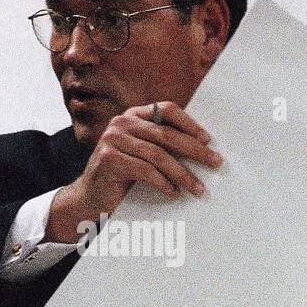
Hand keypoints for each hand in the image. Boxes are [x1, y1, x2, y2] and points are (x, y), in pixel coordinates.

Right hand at [47, 101, 222, 243]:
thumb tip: (202, 148)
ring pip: (158, 155)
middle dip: (195, 151)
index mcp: (133, 115)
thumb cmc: (123, 176)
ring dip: (182, 174)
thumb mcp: (144, 154)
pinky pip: (144, 170)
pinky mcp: (108, 159)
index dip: (189, 124)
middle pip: (167, 134)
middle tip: (215, 163)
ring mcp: (113, 139)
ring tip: (198, 188)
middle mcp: (122, 123)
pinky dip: (162, 183)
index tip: (208, 140)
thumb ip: (162, 144)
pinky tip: (173, 193)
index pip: (166, 110)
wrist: (91, 196)